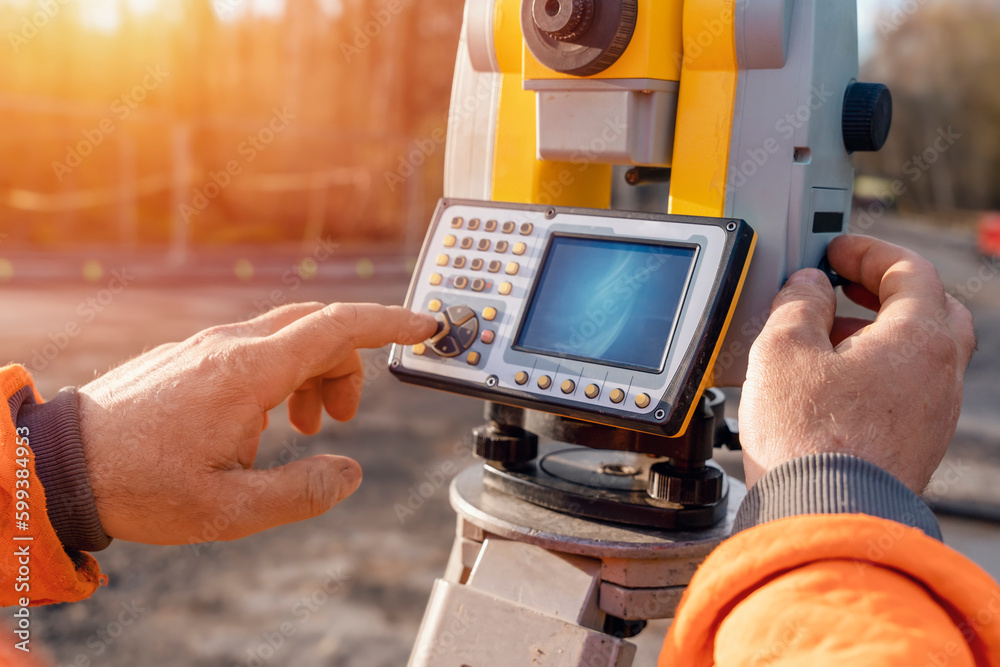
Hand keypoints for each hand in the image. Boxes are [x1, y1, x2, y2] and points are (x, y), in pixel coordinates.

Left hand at [78, 303, 436, 544]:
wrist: (59, 464)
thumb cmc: (139, 485)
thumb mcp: (230, 510)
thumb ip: (302, 492)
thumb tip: (348, 472)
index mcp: (247, 372)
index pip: (337, 326)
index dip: (389, 323)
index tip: (425, 325)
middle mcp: (229, 345)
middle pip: (317, 328)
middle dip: (348, 366)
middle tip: (341, 419)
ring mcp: (206, 345)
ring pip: (286, 338)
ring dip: (312, 376)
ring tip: (302, 428)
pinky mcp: (191, 356)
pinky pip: (254, 349)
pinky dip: (279, 377)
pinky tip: (259, 424)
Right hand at [739, 235, 975, 492]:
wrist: (823, 518)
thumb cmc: (808, 439)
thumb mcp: (782, 349)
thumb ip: (797, 304)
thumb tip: (807, 287)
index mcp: (919, 339)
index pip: (910, 270)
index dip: (868, 252)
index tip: (836, 251)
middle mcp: (940, 376)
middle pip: (930, 311)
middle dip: (885, 291)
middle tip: (846, 286)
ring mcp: (933, 416)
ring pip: (917, 355)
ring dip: (876, 334)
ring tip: (824, 339)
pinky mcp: (914, 448)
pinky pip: (905, 392)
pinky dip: (874, 373)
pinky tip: (829, 386)